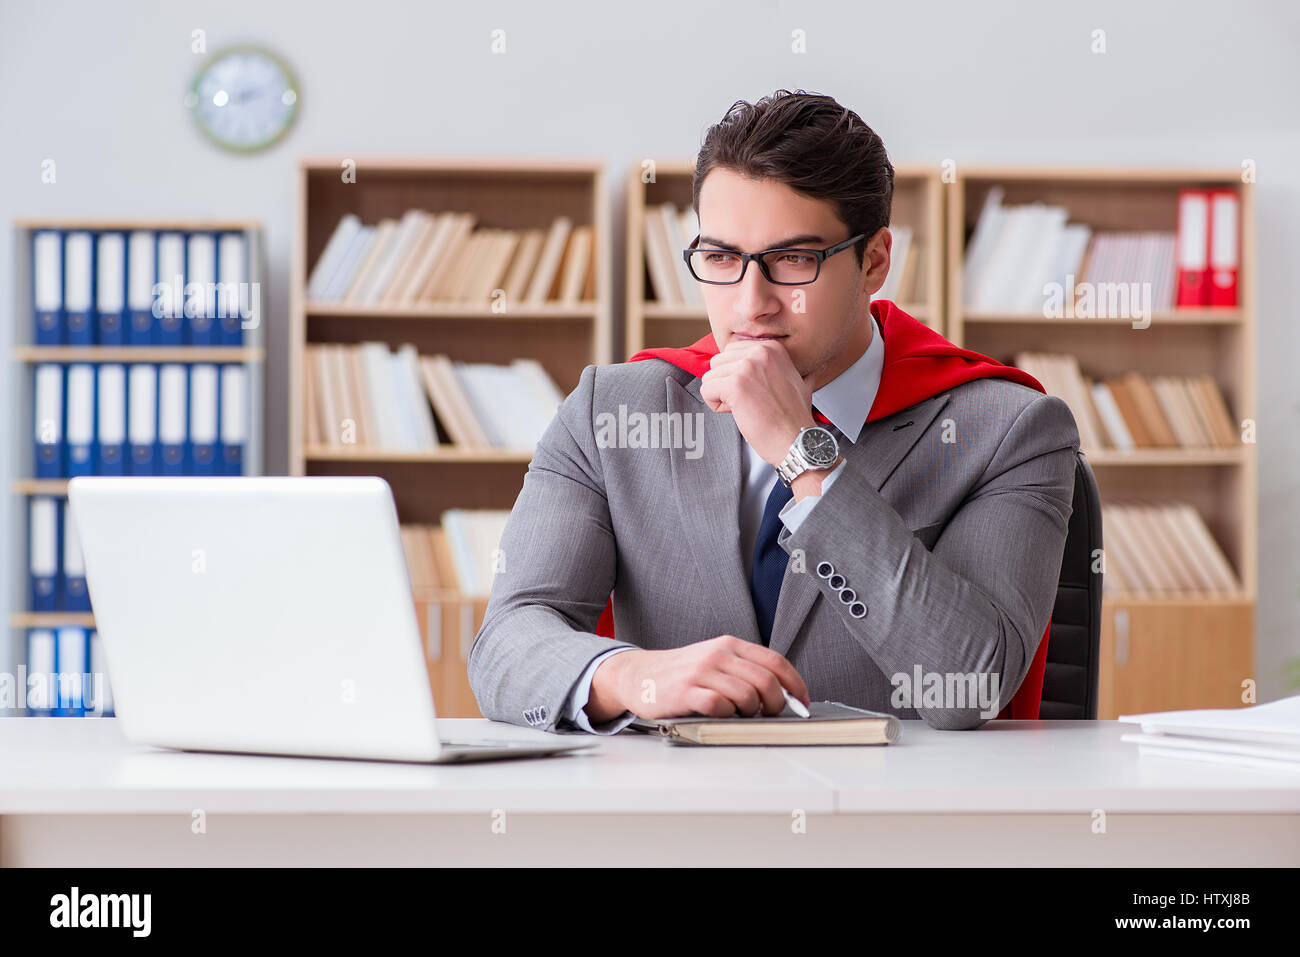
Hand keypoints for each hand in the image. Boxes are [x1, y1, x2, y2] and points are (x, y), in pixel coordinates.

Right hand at [585, 636, 810, 722]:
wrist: (639, 675)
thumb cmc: (681, 672)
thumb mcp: (715, 661)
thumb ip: (745, 671)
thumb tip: (783, 694)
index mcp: (730, 646)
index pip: (776, 661)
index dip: (795, 684)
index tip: (802, 702)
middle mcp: (718, 655)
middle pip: (766, 680)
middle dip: (777, 703)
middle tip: (770, 714)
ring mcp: (701, 673)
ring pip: (747, 694)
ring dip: (751, 711)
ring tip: (741, 714)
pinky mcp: (686, 692)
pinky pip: (720, 705)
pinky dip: (727, 715)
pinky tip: (720, 714)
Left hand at [699, 339, 826, 466]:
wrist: (796, 440)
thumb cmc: (795, 417)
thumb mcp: (802, 385)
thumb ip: (804, 372)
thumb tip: (817, 367)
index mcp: (772, 348)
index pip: (732, 352)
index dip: (738, 375)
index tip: (756, 391)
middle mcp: (759, 352)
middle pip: (718, 362)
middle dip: (726, 384)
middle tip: (748, 401)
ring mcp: (746, 368)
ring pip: (710, 377)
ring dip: (721, 396)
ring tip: (744, 408)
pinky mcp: (735, 386)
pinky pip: (706, 390)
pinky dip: (716, 406)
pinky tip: (737, 413)